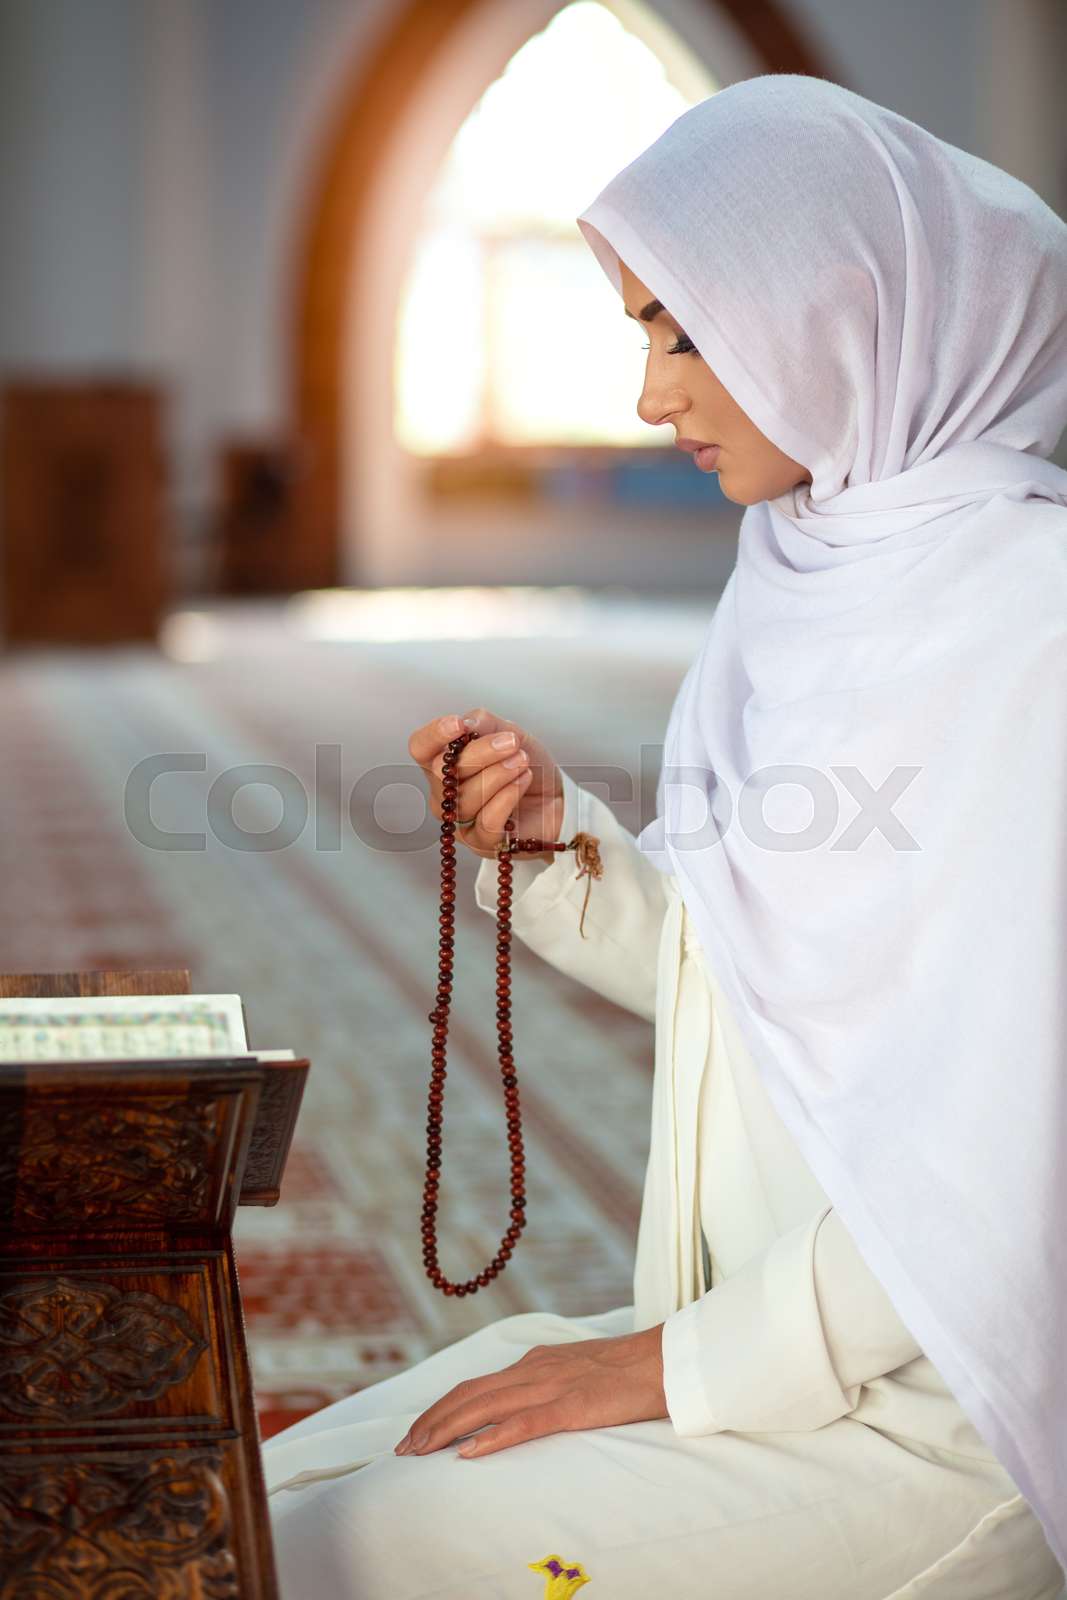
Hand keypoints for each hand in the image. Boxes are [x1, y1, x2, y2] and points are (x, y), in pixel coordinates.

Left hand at [393, 1324, 666, 1458]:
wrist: (665, 1360)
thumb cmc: (627, 1372)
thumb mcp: (576, 1372)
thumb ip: (548, 1384)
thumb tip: (522, 1406)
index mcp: (535, 1363)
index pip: (475, 1385)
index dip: (441, 1408)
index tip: (417, 1431)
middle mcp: (534, 1370)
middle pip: (468, 1394)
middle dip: (431, 1421)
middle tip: (403, 1449)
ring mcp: (551, 1385)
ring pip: (484, 1407)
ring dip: (446, 1429)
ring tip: (419, 1452)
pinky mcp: (571, 1405)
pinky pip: (522, 1423)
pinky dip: (490, 1437)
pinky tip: (467, 1453)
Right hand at [408, 707, 564, 863]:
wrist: (557, 797)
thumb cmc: (527, 766)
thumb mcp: (511, 735)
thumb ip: (487, 724)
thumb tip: (467, 722)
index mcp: (445, 762)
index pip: (421, 748)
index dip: (434, 735)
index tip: (459, 725)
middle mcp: (445, 793)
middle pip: (443, 772)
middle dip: (480, 753)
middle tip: (511, 742)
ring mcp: (460, 820)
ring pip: (466, 798)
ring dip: (499, 774)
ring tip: (523, 762)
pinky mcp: (481, 842)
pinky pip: (486, 821)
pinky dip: (507, 797)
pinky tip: (522, 782)